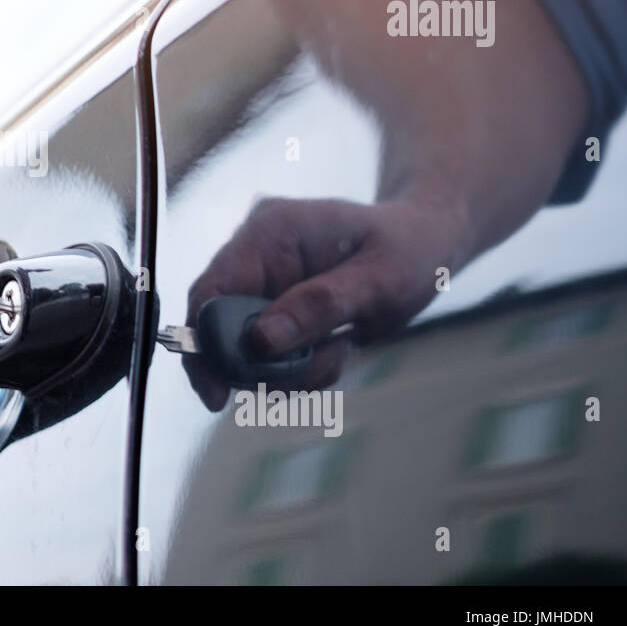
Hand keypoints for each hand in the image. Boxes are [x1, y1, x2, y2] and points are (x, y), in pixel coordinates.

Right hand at [182, 195, 470, 407]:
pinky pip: (266, 358)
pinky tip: (334, 348)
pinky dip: (298, 370)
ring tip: (338, 349)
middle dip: (263, 364)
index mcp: (270, 232)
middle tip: (313, 369)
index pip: (212, 289)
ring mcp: (262, 285)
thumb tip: (261, 341)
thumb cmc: (407, 250)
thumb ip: (319, 306)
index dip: (203, 341)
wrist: (423, 246)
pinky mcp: (272, 311)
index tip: (217, 393)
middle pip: (220, 328)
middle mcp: (255, 256)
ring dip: (290, 371)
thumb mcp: (378, 279)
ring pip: (245, 352)